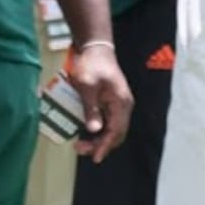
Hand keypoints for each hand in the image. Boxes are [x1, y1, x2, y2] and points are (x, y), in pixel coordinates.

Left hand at [71, 44, 133, 163]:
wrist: (95, 48)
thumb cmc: (91, 65)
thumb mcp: (87, 87)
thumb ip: (91, 109)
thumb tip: (95, 130)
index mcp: (120, 101)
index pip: (116, 130)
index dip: (105, 145)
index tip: (95, 157)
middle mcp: (123, 105)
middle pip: (117, 133)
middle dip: (101, 145)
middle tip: (80, 149)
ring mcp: (119, 103)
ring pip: (113, 129)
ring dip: (100, 139)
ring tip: (81, 144)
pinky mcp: (112, 101)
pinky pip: (109, 121)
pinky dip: (99, 130)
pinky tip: (86, 132)